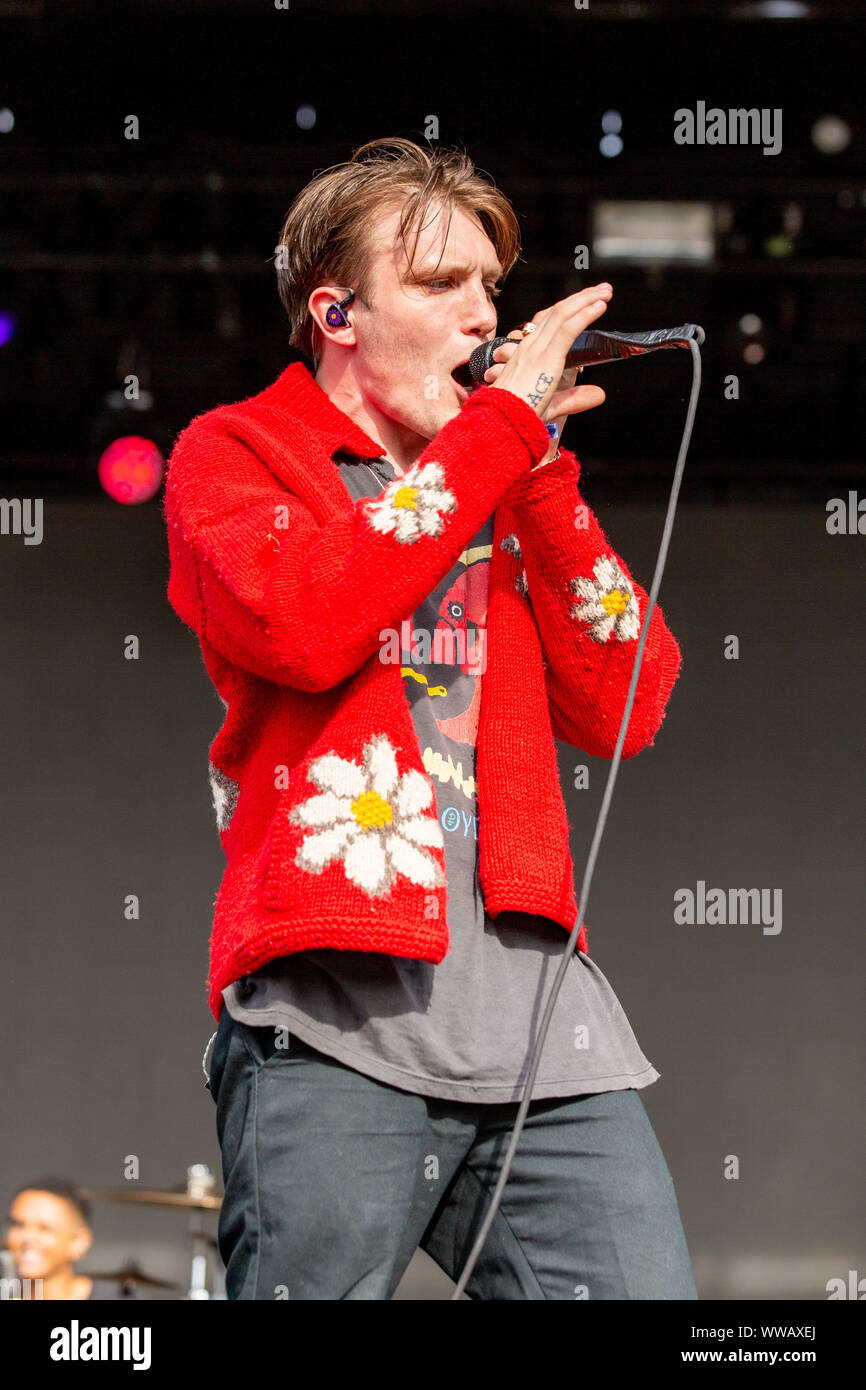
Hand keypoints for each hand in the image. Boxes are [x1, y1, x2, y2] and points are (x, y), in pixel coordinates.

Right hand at [486, 283, 611, 452]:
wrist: (499, 425)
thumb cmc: (516, 418)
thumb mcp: (550, 405)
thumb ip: (574, 398)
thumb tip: (599, 394)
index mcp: (524, 355)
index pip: (545, 324)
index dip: (565, 310)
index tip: (582, 302)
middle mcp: (528, 347)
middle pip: (556, 313)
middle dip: (579, 299)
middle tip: (600, 289)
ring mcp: (535, 350)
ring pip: (563, 314)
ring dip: (586, 300)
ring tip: (604, 292)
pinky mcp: (545, 357)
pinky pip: (567, 328)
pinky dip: (585, 314)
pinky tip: (599, 306)